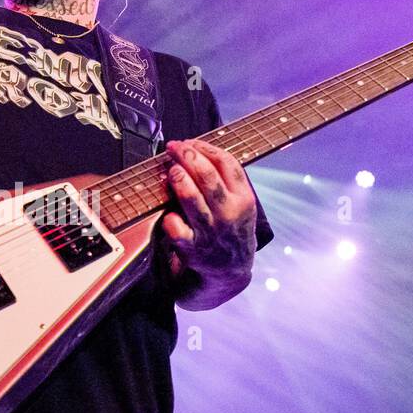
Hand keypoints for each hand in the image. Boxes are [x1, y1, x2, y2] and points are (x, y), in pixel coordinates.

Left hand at [161, 139, 256, 290]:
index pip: (226, 163)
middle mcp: (229, 213)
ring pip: (191, 197)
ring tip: (171, 170)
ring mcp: (211, 231)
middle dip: (187, 156)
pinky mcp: (193, 247)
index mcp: (244, 199)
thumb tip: (198, 151)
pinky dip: (169, 216)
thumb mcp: (242, 204)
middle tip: (174, 148)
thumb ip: (227, 181)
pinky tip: (168, 211)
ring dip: (178, 178)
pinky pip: (176, 227)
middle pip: (207, 175)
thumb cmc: (232, 230)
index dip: (205, 148)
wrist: (231, 270)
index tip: (190, 142)